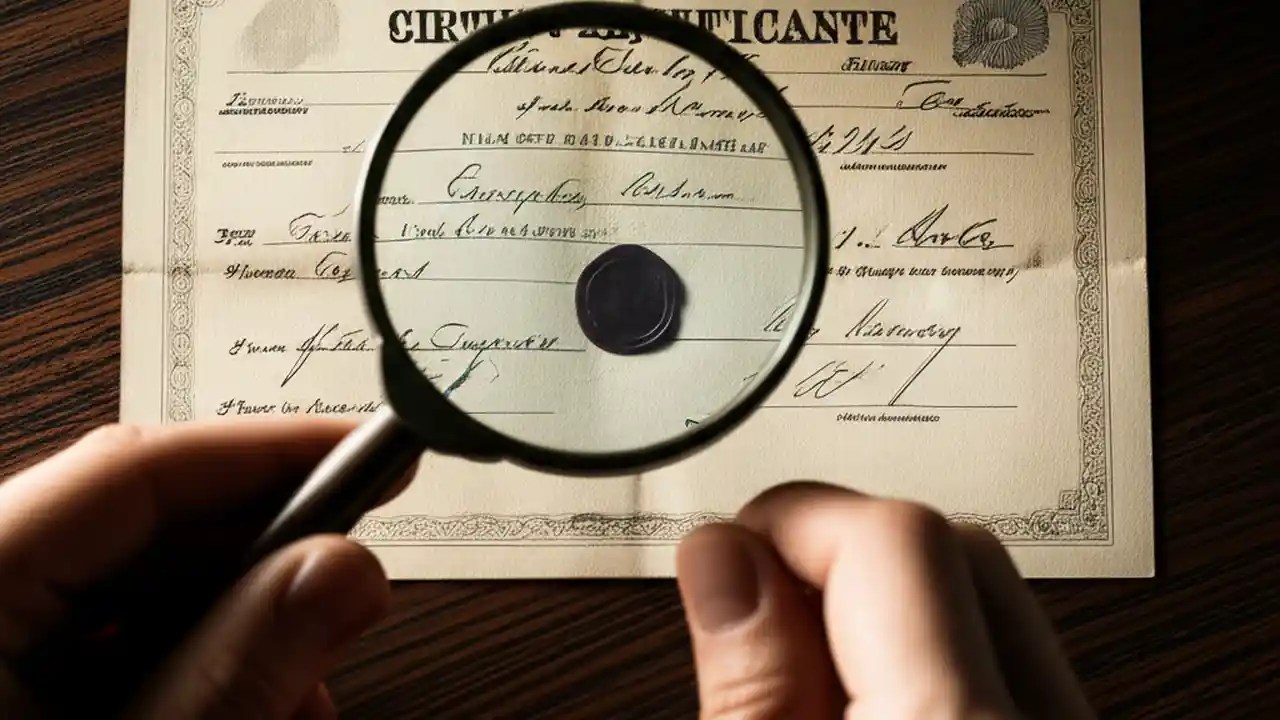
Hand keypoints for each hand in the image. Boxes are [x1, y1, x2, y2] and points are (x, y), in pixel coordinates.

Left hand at [0, 419, 397, 718]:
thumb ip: (237, 668)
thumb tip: (343, 571)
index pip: (130, 470)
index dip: (264, 451)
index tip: (366, 448)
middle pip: (143, 524)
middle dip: (264, 556)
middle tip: (352, 580)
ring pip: (138, 585)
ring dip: (240, 622)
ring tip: (306, 680)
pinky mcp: (12, 672)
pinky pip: (109, 637)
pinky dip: (193, 659)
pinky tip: (253, 696)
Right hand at [674, 481, 1094, 719]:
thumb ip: (750, 685)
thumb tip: (724, 561)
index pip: (894, 535)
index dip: (790, 519)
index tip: (728, 555)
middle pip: (959, 552)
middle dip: (842, 552)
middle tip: (759, 610)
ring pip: (996, 603)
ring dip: (889, 608)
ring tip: (806, 676)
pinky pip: (1017, 666)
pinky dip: (938, 658)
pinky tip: (864, 703)